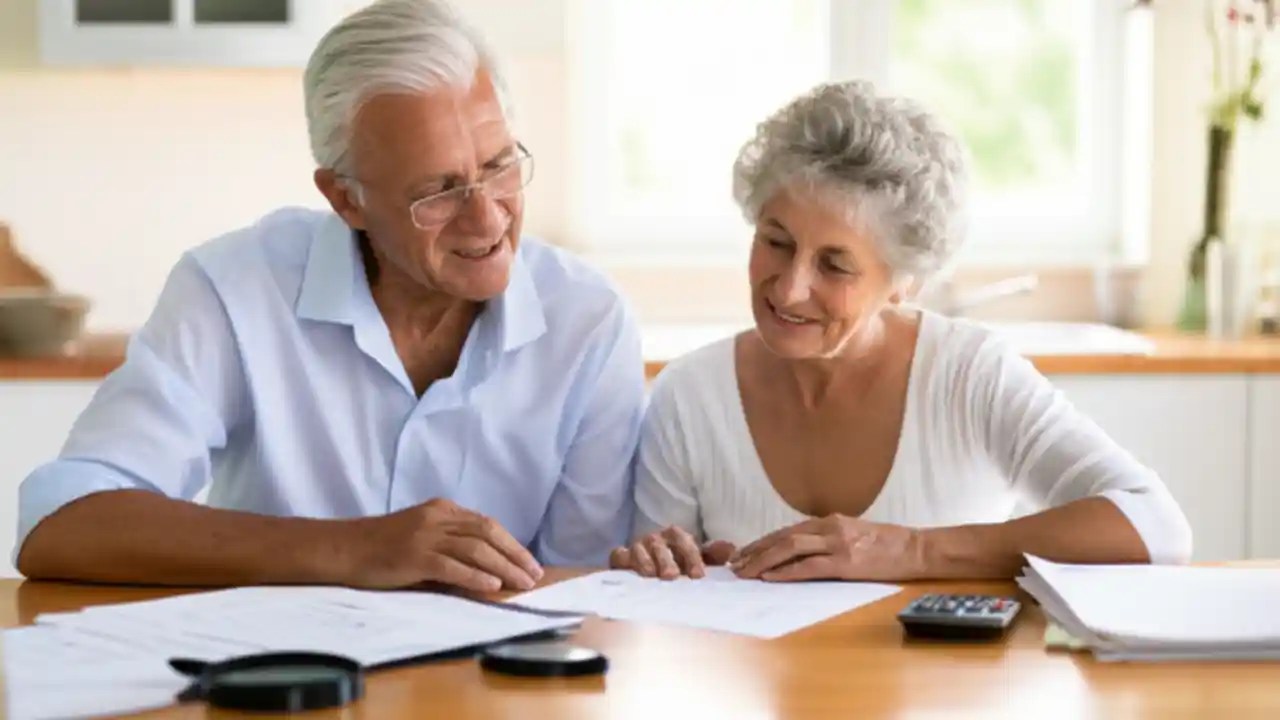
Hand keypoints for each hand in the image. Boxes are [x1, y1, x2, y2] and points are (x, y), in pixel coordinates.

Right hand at [346, 498, 542, 591]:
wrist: (343, 548)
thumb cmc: (382, 547)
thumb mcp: (421, 534)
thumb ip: (450, 543)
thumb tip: (487, 565)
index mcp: (442, 509)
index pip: (487, 524)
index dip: (512, 544)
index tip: (529, 562)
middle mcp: (437, 518)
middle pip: (487, 534)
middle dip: (515, 555)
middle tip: (534, 575)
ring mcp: (425, 536)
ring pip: (475, 549)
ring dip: (504, 567)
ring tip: (521, 584)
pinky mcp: (414, 556)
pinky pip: (452, 566)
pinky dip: (475, 576)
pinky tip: (491, 586)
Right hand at [608, 526, 736, 579]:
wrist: (652, 576)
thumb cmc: (679, 567)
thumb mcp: (698, 562)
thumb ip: (713, 556)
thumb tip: (731, 549)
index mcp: (675, 537)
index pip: (684, 540)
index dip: (691, 556)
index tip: (698, 576)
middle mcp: (656, 539)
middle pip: (660, 543)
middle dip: (667, 559)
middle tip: (672, 576)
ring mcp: (637, 547)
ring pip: (639, 548)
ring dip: (646, 561)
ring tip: (652, 576)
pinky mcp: (621, 558)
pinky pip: (618, 554)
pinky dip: (624, 561)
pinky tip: (630, 573)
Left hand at [729, 514, 923, 581]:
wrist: (916, 548)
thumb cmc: (888, 545)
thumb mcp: (854, 533)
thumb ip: (829, 538)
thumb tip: (802, 552)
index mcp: (830, 521)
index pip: (787, 531)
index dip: (762, 542)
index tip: (744, 553)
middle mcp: (829, 528)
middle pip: (782, 537)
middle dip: (755, 551)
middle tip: (735, 564)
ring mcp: (838, 544)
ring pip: (790, 548)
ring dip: (763, 560)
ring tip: (745, 572)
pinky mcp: (847, 562)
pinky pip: (809, 567)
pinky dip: (787, 572)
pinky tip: (770, 578)